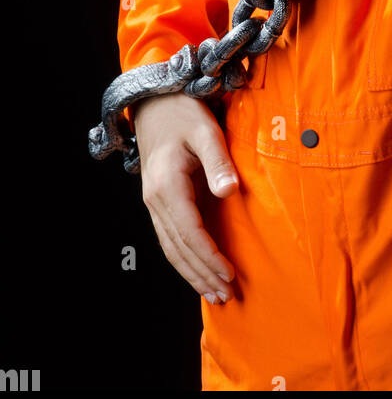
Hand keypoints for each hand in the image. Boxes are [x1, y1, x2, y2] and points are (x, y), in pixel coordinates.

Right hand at [135, 92, 238, 304]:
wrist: (154, 101)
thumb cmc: (183, 112)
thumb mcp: (205, 129)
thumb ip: (218, 160)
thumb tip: (230, 191)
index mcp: (167, 186)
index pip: (190, 232)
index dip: (210, 257)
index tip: (229, 275)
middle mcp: (155, 200)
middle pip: (179, 248)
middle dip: (202, 275)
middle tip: (225, 296)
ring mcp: (153, 202)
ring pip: (171, 248)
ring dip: (191, 273)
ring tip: (213, 294)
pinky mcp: (157, 201)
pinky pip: (169, 238)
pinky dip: (183, 258)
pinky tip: (196, 269)